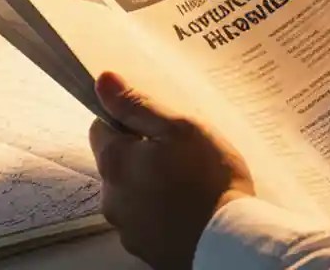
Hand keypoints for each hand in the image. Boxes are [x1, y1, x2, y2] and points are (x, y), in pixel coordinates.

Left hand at [89, 72, 254, 268]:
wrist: (229, 242)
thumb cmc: (209, 180)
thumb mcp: (180, 128)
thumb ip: (138, 105)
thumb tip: (103, 80)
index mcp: (115, 161)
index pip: (101, 127)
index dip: (127, 120)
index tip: (156, 124)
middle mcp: (111, 197)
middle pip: (117, 163)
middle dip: (142, 155)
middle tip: (181, 153)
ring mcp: (127, 227)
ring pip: (132, 194)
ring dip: (151, 186)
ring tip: (190, 184)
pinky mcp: (144, 249)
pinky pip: (147, 221)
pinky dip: (162, 213)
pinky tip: (189, 209)